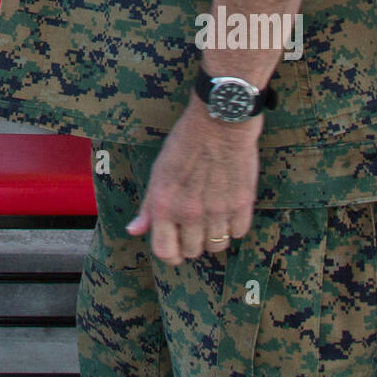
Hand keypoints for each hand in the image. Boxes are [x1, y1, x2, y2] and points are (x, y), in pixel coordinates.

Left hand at [126, 99, 259, 264]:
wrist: (220, 121)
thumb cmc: (185, 142)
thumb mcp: (158, 172)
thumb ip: (148, 206)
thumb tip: (134, 230)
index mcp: (165, 205)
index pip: (165, 252)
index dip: (170, 254)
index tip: (175, 248)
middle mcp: (190, 213)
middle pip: (193, 252)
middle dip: (192, 242)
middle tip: (195, 223)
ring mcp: (218, 211)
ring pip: (217, 246)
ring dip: (214, 235)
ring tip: (213, 215)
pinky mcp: (242, 205)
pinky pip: (238, 233)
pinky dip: (234, 225)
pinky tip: (229, 207)